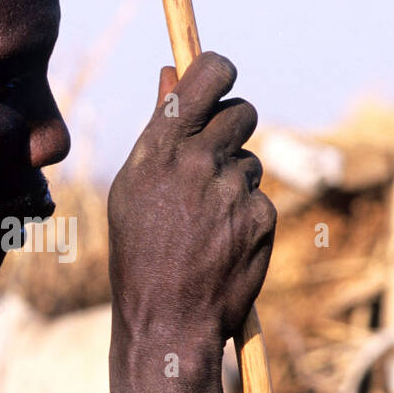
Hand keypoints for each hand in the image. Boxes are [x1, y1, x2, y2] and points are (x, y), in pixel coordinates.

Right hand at [108, 51, 275, 365]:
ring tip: (206, 218)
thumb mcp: (133, 188)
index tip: (220, 80)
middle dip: (234, 128)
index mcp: (158, 148)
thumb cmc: (140, 253)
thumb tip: (171, 73)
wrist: (166, 322)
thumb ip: (158, 129)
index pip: (208, 75)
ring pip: (250, 161)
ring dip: (235, 180)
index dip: (219, 71)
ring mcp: (232, 190)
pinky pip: (260, 199)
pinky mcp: (260, 217)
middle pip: (241, 111)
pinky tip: (221, 243)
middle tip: (215, 157)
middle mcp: (196, 162)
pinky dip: (246, 217)